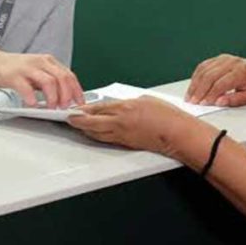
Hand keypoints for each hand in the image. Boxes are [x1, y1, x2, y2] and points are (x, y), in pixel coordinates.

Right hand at [0, 47, 83, 107]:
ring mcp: (27, 68)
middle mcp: (40, 63)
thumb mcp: (37, 72)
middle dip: (67, 95)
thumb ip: (50, 81)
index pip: (69, 75)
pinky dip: (32, 97)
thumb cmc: (15, 69)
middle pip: (62, 78)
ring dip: (53, 97)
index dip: (76, 90)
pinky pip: (26, 87)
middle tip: (64, 107)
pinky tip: (33, 104)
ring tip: (51, 107)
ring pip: (48, 82)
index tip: (79, 102)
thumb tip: (65, 97)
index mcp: (48, 62)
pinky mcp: (14, 76)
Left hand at [67, 96, 197, 155]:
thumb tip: (119, 106)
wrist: (177, 133)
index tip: (75, 108)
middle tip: (69, 118)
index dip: (84, 109)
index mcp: (125, 108)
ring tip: (78, 126)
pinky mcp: (127, 144)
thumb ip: (128, 103)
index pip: (98, 108)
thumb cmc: (167, 116)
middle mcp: (120, 123)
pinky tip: (94, 134)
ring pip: (97, 134)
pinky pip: (107, 140)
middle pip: (92, 123)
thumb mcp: (144, 100)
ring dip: (86, 130)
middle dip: (78, 121)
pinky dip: (97, 136)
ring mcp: (123, 135)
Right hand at [185, 54, 245, 106]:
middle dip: (199, 91)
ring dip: (195, 84)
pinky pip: (204, 65)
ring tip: (189, 96)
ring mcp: (224, 58)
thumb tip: (219, 102)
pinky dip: (196, 76)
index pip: (220, 84)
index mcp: (241, 72)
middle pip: (209, 76)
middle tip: (192, 102)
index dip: (209, 95)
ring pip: (204, 70)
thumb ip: (236, 100)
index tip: (202, 104)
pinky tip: (193, 85)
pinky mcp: (219, 58)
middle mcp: (231, 62)